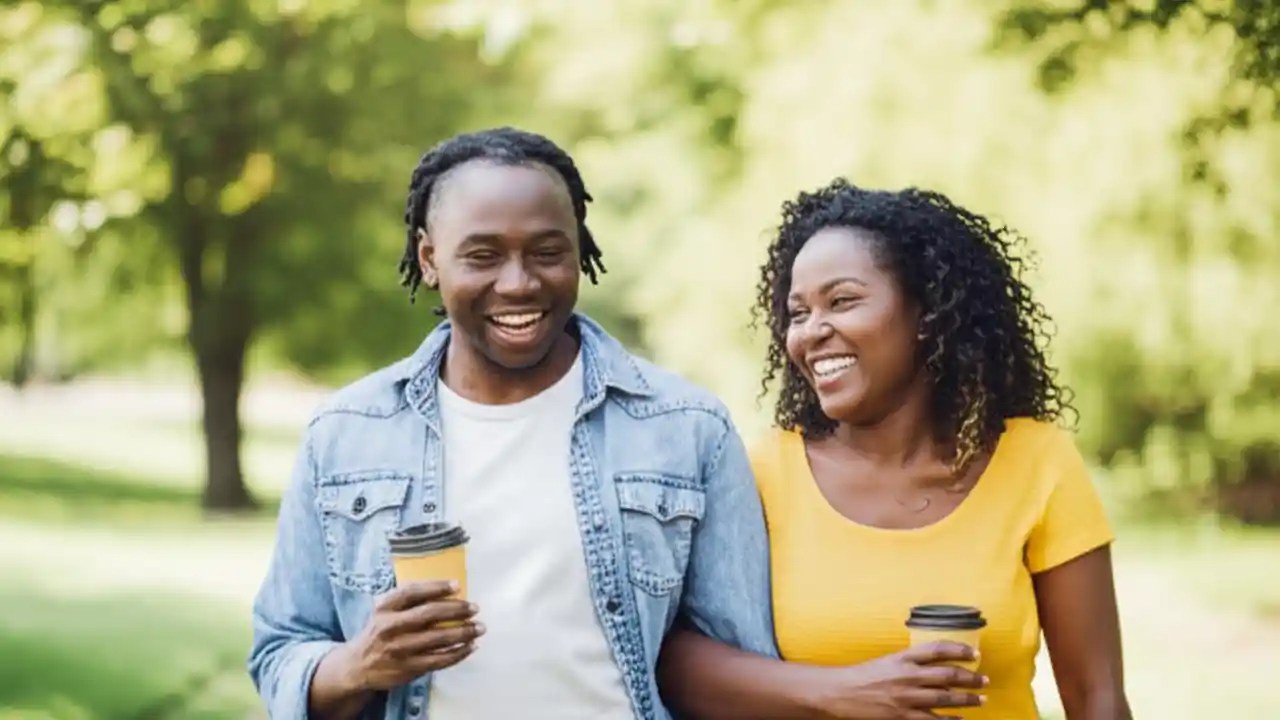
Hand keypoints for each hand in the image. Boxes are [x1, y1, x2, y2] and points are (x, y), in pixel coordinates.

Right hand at [336, 580, 482, 691]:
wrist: (357, 666)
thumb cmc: (379, 632)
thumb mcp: (384, 611)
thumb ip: (409, 601)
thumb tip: (450, 591)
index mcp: (384, 608)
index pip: (412, 592)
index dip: (436, 587)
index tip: (457, 585)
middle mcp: (390, 627)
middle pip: (429, 614)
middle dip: (456, 610)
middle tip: (475, 608)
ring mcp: (399, 649)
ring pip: (437, 639)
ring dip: (463, 632)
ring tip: (479, 628)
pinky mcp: (407, 669)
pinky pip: (439, 660)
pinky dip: (458, 653)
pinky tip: (470, 647)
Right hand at [805, 641, 986, 718]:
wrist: (840, 693)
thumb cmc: (862, 676)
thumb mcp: (887, 661)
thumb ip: (910, 663)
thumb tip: (937, 667)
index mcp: (902, 657)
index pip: (937, 649)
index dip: (959, 650)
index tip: (974, 653)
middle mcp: (906, 675)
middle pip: (947, 674)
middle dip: (970, 678)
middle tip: (984, 679)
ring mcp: (905, 697)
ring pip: (945, 698)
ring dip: (967, 699)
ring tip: (980, 699)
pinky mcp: (902, 716)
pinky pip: (933, 719)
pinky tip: (960, 719)